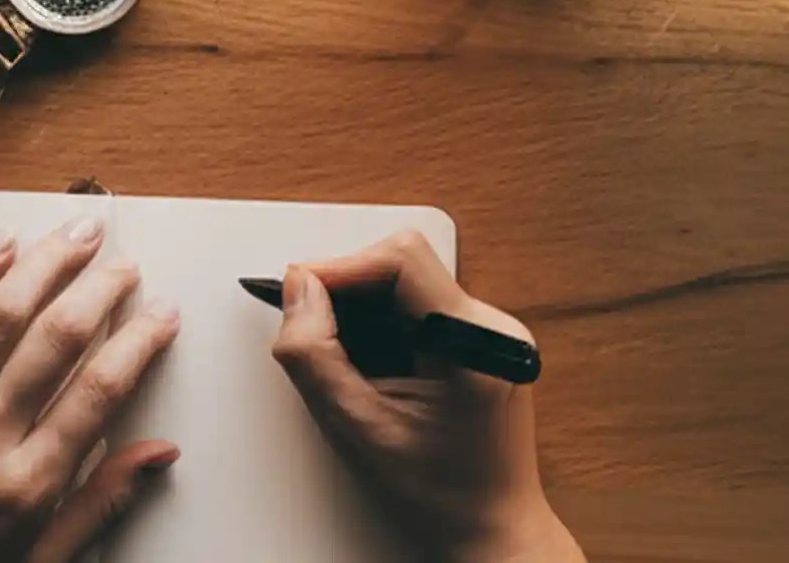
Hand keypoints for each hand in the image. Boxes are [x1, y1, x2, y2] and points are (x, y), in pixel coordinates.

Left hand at [0, 217, 181, 562]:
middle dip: (101, 288)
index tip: (162, 313)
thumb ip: (102, 502)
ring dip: (45, 263)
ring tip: (77, 234)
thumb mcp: (41, 558)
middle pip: (56, 337)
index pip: (100, 389)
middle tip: (126, 265)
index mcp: (27, 481)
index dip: (140, 340)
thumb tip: (158, 454)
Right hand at [272, 231, 583, 562]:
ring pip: (406, 281)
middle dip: (346, 288)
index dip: (340, 267)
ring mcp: (489, 330)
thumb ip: (315, 354)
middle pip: (401, 264)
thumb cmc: (438, 493)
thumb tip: (297, 288)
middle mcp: (491, 326)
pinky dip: (380, 321)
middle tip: (311, 329)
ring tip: (342, 355)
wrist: (490, 528)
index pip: (402, 261)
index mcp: (472, 344)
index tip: (299, 292)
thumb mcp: (356, 427)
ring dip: (362, 307)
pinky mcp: (477, 338)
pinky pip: (417, 303)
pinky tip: (370, 360)